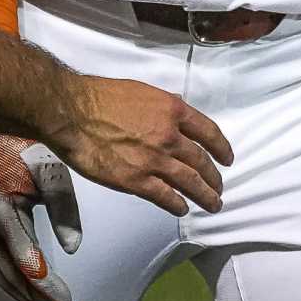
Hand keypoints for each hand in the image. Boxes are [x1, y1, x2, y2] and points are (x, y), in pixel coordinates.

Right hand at [0, 123, 84, 300]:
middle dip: (38, 300)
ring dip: (25, 295)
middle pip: (12, 276)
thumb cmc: (17, 147)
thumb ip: (63, 206)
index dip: (47, 286)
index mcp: (2, 213)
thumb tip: (74, 248)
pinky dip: (10, 280)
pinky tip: (26, 288)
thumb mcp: (47, 169)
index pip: (27, 261)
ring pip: (0, 273)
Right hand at [42, 74, 231, 216]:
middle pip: (202, 161)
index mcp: (172, 110)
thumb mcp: (141, 91)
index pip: (208, 131)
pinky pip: (165, 196)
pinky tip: (182, 208)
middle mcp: (169, 136)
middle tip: (219, 188)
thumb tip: (176, 112)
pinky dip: (178, 204)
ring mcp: (154, 160)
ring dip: (205, 195)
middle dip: (214, 177)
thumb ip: (162, 105)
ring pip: (190, 182)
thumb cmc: (100, 96)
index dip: (222, 147)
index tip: (227, 159)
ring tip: (213, 204)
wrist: (72, 112)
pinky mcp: (136, 180)